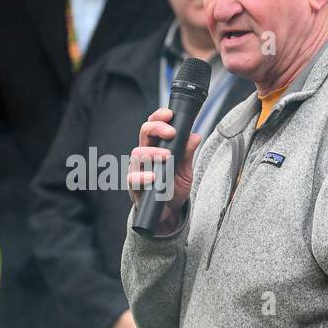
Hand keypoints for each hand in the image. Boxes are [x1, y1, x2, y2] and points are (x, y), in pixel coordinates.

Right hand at [127, 107, 201, 232]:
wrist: (167, 213)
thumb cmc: (172, 188)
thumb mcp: (185, 171)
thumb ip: (187, 154)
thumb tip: (195, 136)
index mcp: (155, 147)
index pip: (153, 126)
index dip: (159, 117)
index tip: (169, 114)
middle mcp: (144, 156)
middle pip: (143, 133)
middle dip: (156, 129)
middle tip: (171, 133)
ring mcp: (137, 170)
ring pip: (137, 153)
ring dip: (152, 152)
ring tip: (167, 156)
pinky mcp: (134, 187)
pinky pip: (132, 179)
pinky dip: (142, 177)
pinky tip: (153, 177)